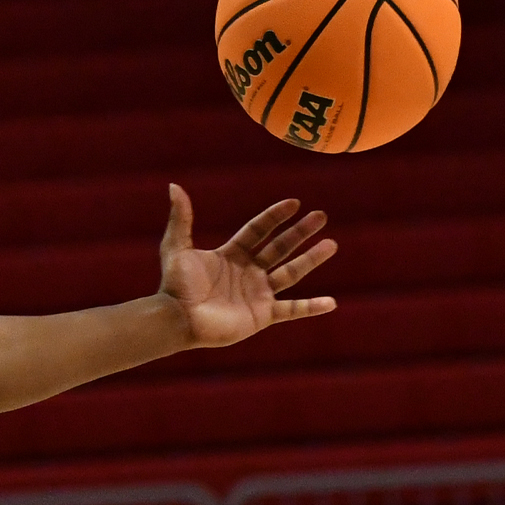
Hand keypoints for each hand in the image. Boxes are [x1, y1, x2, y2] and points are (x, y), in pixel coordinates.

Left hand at [159, 183, 338, 348]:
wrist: (177, 319)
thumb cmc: (175, 285)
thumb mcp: (176, 247)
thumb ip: (181, 218)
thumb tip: (173, 186)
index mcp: (231, 255)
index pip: (258, 231)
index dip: (275, 217)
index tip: (295, 203)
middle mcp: (247, 272)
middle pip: (280, 248)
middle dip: (300, 232)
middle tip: (321, 216)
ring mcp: (257, 293)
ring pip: (291, 273)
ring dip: (311, 260)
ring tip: (331, 244)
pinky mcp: (261, 315)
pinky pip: (291, 310)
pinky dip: (310, 308)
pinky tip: (331, 303)